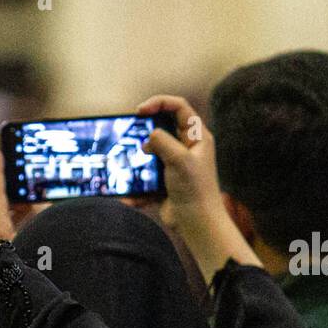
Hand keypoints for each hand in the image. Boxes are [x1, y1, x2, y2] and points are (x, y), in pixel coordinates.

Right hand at [138, 95, 259, 280]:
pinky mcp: (166, 182)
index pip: (179, 108)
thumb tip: (150, 137)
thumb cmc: (194, 190)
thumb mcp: (179, 160)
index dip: (159, 103)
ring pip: (153, 153)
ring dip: (139, 160)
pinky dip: (138, 186)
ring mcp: (176, 165)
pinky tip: (130, 196)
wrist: (196, 224)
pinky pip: (148, 177)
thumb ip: (163, 142)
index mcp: (197, 138)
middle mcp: (188, 148)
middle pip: (164, 128)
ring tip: (131, 166)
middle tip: (133, 135)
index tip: (140, 111)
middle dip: (146, 132)